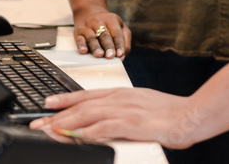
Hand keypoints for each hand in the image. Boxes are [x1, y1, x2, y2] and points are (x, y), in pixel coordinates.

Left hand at [30, 88, 205, 149]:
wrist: (190, 114)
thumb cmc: (169, 112)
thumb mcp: (141, 105)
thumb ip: (122, 110)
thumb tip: (106, 119)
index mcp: (122, 93)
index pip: (87, 94)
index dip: (65, 99)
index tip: (48, 103)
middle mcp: (120, 98)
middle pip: (81, 105)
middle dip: (57, 114)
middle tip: (38, 122)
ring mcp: (125, 109)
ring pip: (87, 114)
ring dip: (65, 123)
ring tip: (48, 130)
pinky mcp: (131, 123)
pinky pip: (103, 127)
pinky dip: (85, 132)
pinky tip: (74, 136)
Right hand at [73, 7, 130, 58]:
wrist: (89, 12)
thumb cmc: (108, 24)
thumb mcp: (120, 27)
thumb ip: (125, 41)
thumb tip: (122, 57)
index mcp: (112, 20)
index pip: (116, 33)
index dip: (119, 44)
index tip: (120, 54)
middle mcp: (98, 22)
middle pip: (104, 36)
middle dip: (108, 46)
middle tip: (111, 56)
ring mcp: (87, 26)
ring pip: (92, 38)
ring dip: (95, 47)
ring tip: (99, 55)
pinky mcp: (78, 32)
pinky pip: (79, 39)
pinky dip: (81, 45)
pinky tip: (83, 51)